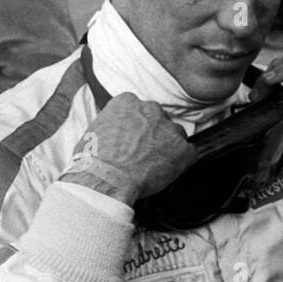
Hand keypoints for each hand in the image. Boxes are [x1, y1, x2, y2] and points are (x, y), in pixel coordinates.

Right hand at [60, 94, 195, 203]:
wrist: (105, 179)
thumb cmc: (93, 161)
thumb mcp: (93, 131)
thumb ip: (112, 124)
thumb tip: (115, 131)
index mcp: (127, 102)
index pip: (138, 109)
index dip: (136, 127)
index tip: (132, 139)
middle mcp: (151, 109)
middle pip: (158, 120)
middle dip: (153, 135)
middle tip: (141, 155)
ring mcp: (169, 128)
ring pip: (175, 136)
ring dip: (167, 149)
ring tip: (151, 167)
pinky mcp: (182, 148)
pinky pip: (189, 154)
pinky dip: (181, 163)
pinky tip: (165, 173)